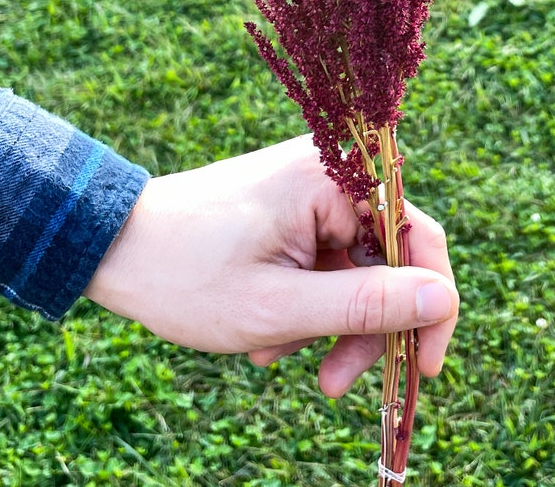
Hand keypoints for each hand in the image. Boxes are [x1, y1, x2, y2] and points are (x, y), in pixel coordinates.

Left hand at [82, 136, 458, 396]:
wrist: (112, 246)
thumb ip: (366, 304)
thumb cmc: (187, 274)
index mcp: (332, 177)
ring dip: (328, 322)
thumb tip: (442, 299)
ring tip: (276, 357)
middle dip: (365, 326)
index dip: (430, 305)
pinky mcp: (290, 208)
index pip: (418, 235)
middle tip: (333, 383)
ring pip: (354, 267)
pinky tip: (266, 338)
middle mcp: (328, 172)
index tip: (425, 368)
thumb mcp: (280, 307)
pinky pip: (323, 261)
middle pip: (387, 257)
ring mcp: (307, 189)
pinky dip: (305, 305)